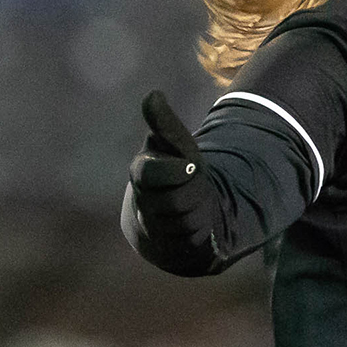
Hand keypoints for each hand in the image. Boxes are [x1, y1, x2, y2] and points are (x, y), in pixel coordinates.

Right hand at [124, 90, 220, 270]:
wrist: (169, 213)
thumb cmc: (173, 170)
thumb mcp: (174, 144)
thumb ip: (166, 124)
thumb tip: (153, 95)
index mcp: (141, 175)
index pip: (149, 173)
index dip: (173, 170)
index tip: (192, 164)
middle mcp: (143, 204)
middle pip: (177, 202)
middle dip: (196, 192)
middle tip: (199, 183)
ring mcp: (155, 230)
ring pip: (187, 226)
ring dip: (202, 214)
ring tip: (199, 203)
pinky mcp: (172, 251)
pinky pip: (194, 246)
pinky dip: (205, 235)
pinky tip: (204, 225)